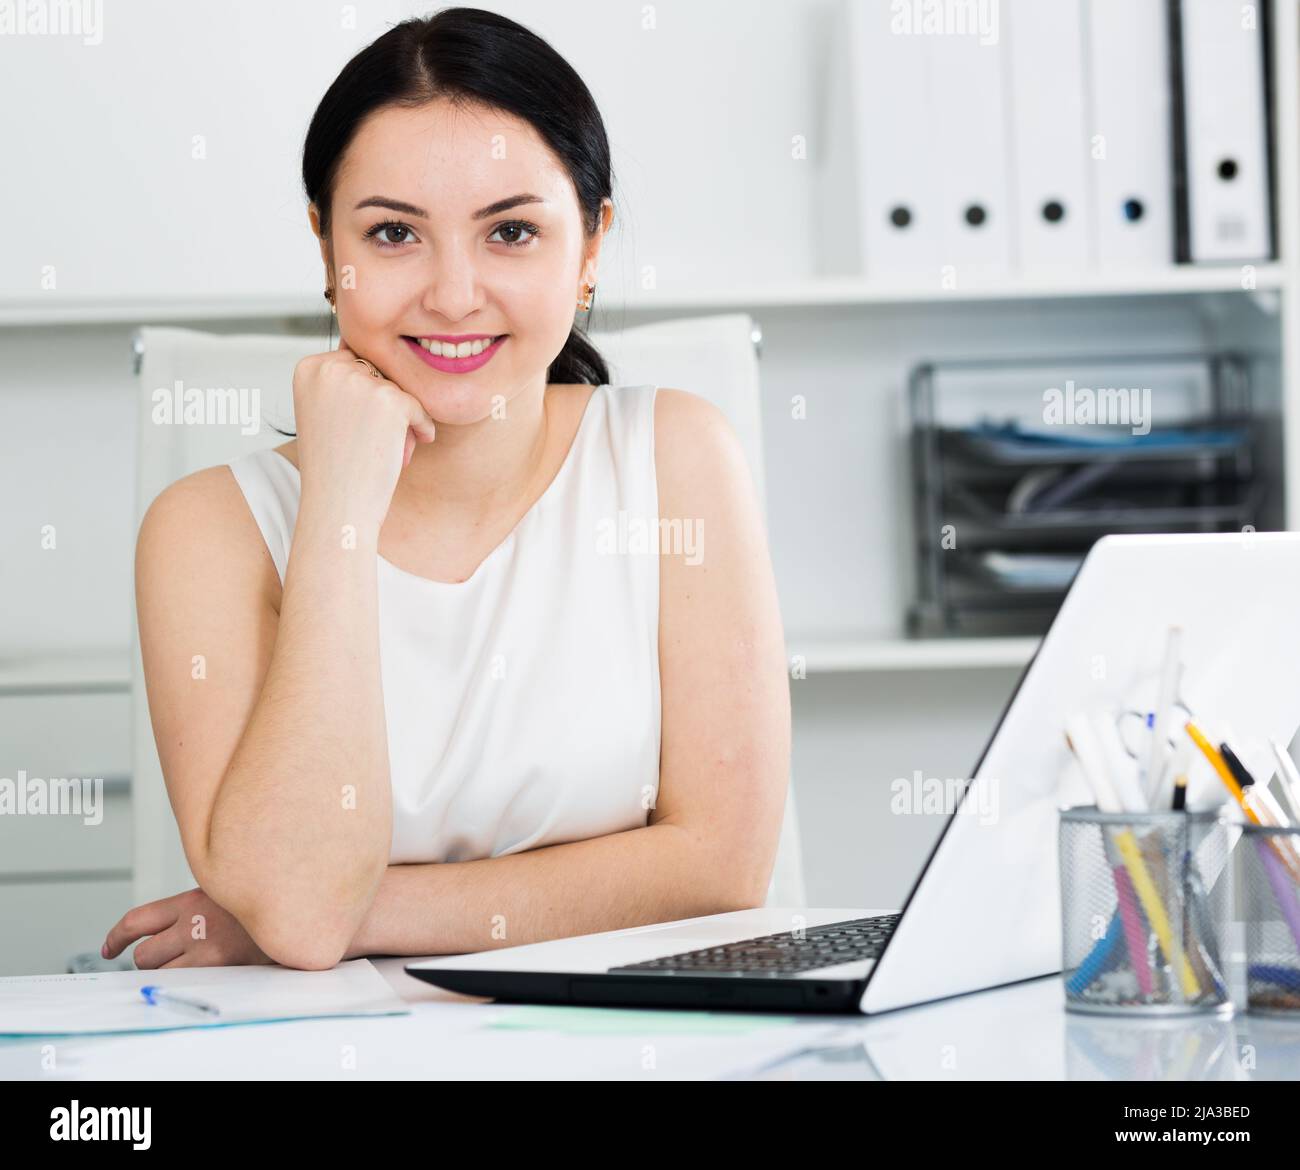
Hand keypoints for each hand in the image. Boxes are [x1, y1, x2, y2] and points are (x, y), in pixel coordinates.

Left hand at [101, 887, 274, 968]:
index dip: (116, 937)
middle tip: (169, 960)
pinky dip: (190, 984)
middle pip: (144, 954)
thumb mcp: (225, 892)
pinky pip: (187, 983)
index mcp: (192, 899)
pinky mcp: (221, 967)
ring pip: (162, 974)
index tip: (111, 948)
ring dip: (170, 974)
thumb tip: (166, 928)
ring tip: (194, 965)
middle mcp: (193, 923)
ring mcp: (206, 948)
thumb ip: (195, 907)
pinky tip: (209, 974)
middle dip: (151, 962)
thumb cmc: (263, 901)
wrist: (298, 912)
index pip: (137, 920)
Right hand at [291, 340, 436, 529]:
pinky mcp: (390, 400)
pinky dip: (419, 430)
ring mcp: (361, 382)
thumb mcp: (325, 411)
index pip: (355, 363)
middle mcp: (331, 368)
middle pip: (379, 374)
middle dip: (384, 407)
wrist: (337, 506)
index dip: (362, 399)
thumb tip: (375, 357)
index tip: (351, 429)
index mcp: (309, 367)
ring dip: (401, 421)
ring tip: (380, 451)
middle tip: (369, 442)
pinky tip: (402, 455)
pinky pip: (420, 408)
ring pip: (400, 391)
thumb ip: (343, 381)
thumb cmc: (334, 466)